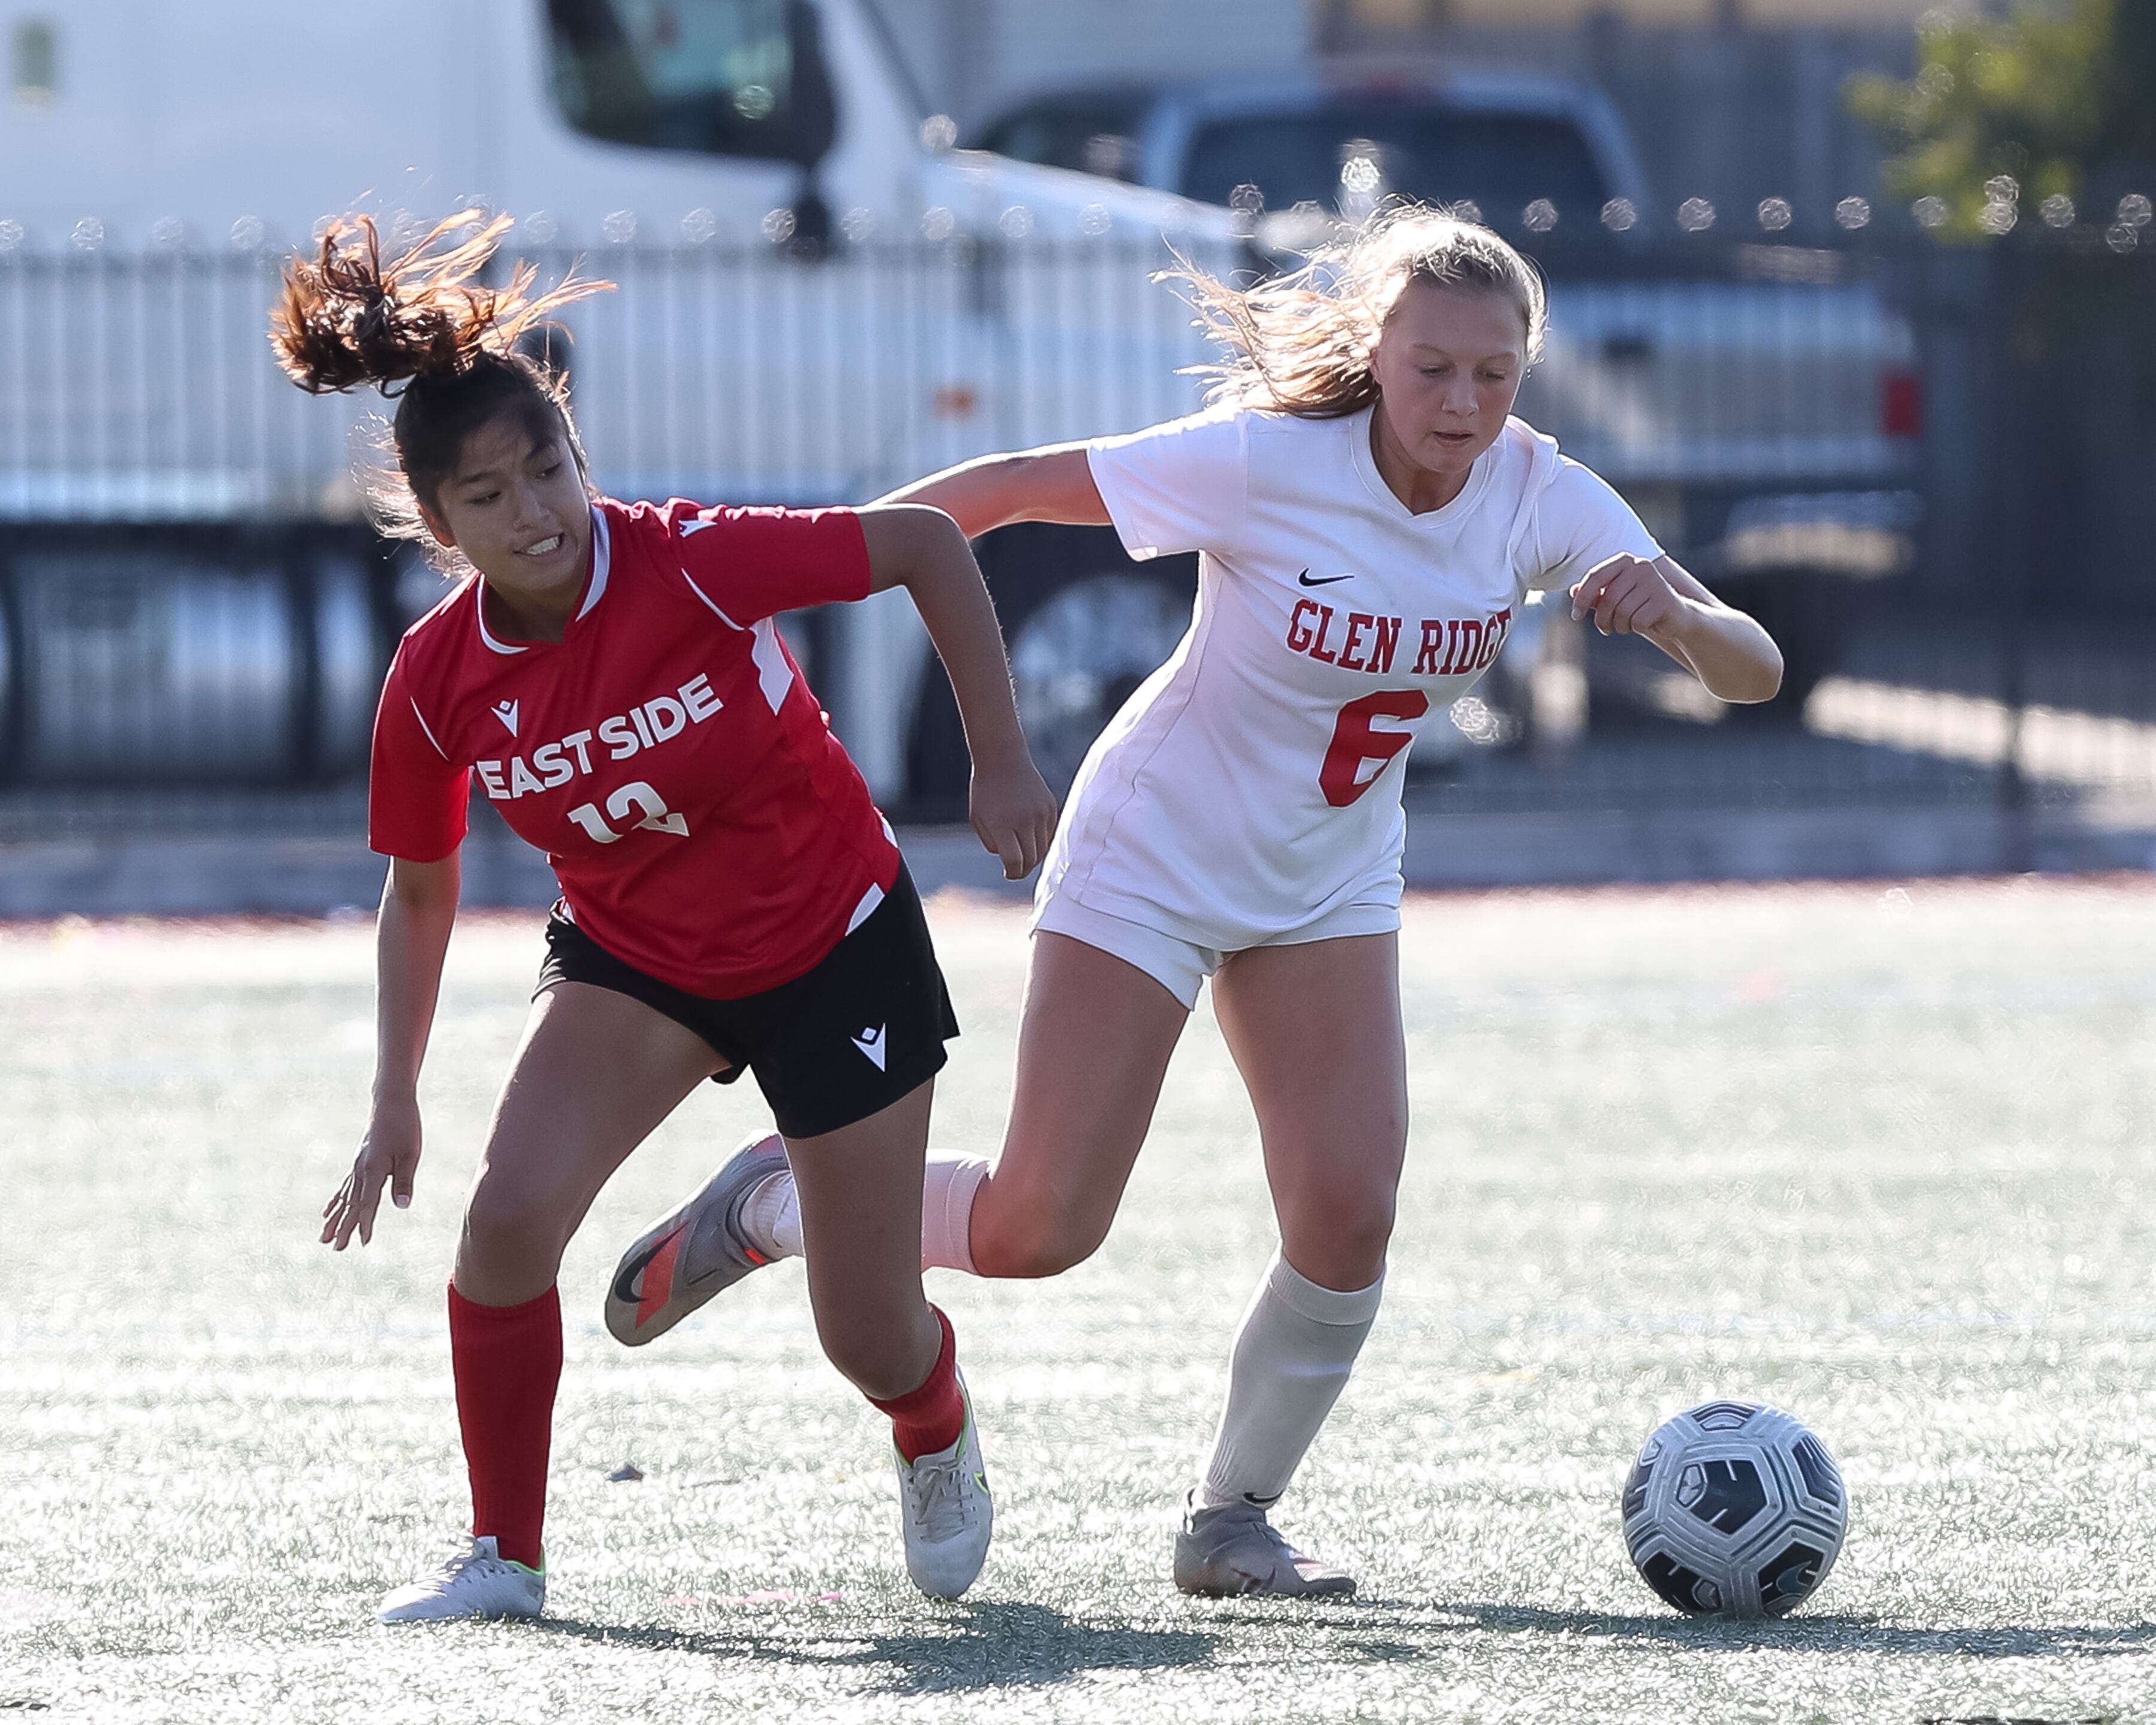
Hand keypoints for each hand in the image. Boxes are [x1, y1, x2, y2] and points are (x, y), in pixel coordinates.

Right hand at [322, 1095, 421, 1249]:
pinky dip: (335, 1201)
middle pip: (351, 1205)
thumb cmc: (405, 1126)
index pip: (368, 1204)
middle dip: (343, 1228)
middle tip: (335, 1249)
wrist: (391, 1101)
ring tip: (323, 1237)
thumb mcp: (410, 1153)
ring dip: (334, 1219)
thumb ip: (403, 1180)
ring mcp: (357, 1166)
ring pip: (343, 1199)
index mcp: (373, 1171)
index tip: (363, 1242)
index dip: (366, 1224)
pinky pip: (343, 1187)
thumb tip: (402, 1206)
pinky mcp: (359, 1161)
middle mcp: (360, 1171)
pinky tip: (327, 1211)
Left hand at [970, 752, 1058, 879]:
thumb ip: (992, 843)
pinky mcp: (1050, 806)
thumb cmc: (985, 791)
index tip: (1008, 874)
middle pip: (1031, 859)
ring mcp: (1040, 813)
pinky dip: (1041, 839)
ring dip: (1034, 856)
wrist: (1002, 758)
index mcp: (1002, 825)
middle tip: (1016, 869)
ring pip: (1043, 848)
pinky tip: (1030, 836)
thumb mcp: (978, 819)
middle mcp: (1024, 820)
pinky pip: (1050, 833)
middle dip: (1023, 869)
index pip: (1014, 862)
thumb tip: (1010, 861)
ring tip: (1024, 855)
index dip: (1012, 873)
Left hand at [1570, 554, 1686, 640]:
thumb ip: (1594, 595)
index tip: (1575, 616)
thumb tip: (1574, 591)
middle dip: (1602, 619)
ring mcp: (1654, 581)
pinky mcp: (1665, 599)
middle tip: (1606, 629)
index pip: (1595, 576)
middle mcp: (1640, 566)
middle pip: (1608, 598)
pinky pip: (1638, 621)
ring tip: (1627, 626)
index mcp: (1625, 561)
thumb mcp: (1613, 599)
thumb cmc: (1638, 606)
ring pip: (1622, 612)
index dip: (1581, 598)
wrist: (1673, 616)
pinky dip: (1636, 629)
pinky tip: (1643, 625)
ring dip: (1620, 626)